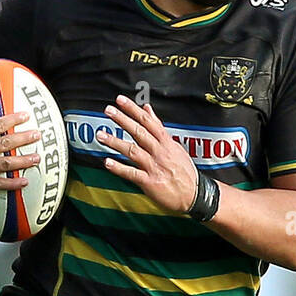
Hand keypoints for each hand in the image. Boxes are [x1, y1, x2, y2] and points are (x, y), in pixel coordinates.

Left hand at [96, 95, 198, 212]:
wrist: (195, 195)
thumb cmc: (184, 171)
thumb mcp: (174, 146)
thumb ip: (158, 127)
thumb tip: (148, 109)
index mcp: (166, 142)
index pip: (148, 121)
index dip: (133, 110)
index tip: (120, 100)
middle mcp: (160, 152)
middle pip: (139, 132)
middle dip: (123, 120)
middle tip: (108, 110)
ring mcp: (154, 167)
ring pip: (133, 151)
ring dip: (115, 142)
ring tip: (100, 135)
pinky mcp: (150, 182)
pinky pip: (132, 174)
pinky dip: (119, 168)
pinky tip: (107, 162)